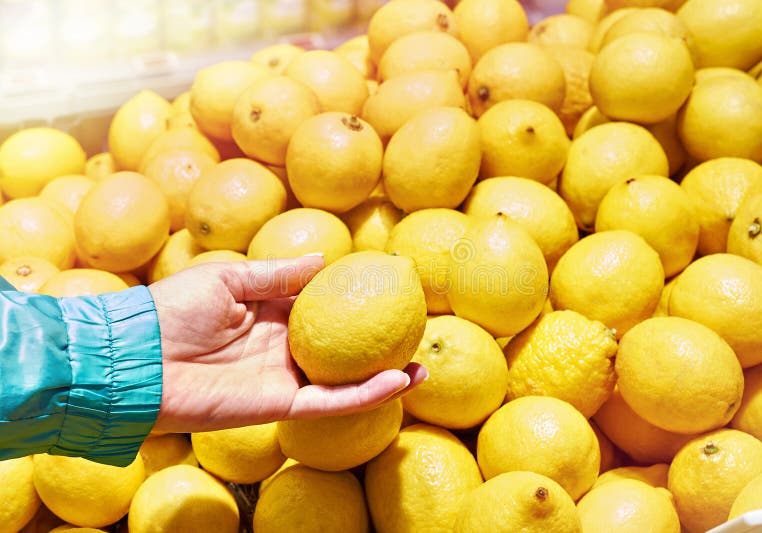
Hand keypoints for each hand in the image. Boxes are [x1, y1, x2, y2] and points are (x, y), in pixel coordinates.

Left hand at [147, 256, 427, 432]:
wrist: (138, 359)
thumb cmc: (173, 310)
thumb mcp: (227, 277)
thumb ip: (276, 273)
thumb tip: (324, 259)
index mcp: (269, 313)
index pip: (320, 305)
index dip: (352, 298)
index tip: (386, 286)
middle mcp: (282, 347)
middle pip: (340, 345)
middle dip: (376, 340)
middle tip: (414, 328)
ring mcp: (284, 377)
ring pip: (345, 379)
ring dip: (384, 374)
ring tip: (421, 364)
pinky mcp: (281, 404)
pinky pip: (332, 401)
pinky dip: (366, 394)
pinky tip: (400, 381)